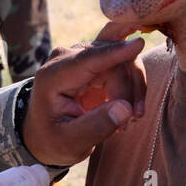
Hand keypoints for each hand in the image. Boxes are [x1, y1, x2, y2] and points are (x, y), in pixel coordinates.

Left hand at [21, 22, 145, 166]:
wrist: (45, 135)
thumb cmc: (54, 140)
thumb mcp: (70, 143)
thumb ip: (95, 126)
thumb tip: (125, 108)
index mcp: (52, 76)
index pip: (88, 59)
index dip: (115, 52)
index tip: (140, 43)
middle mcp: (65, 59)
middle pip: (111, 62)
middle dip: (128, 91)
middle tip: (126, 126)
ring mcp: (81, 56)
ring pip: (122, 61)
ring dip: (134, 90)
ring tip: (126, 124)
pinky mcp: (94, 61)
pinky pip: (123, 64)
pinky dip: (132, 86)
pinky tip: (128, 112)